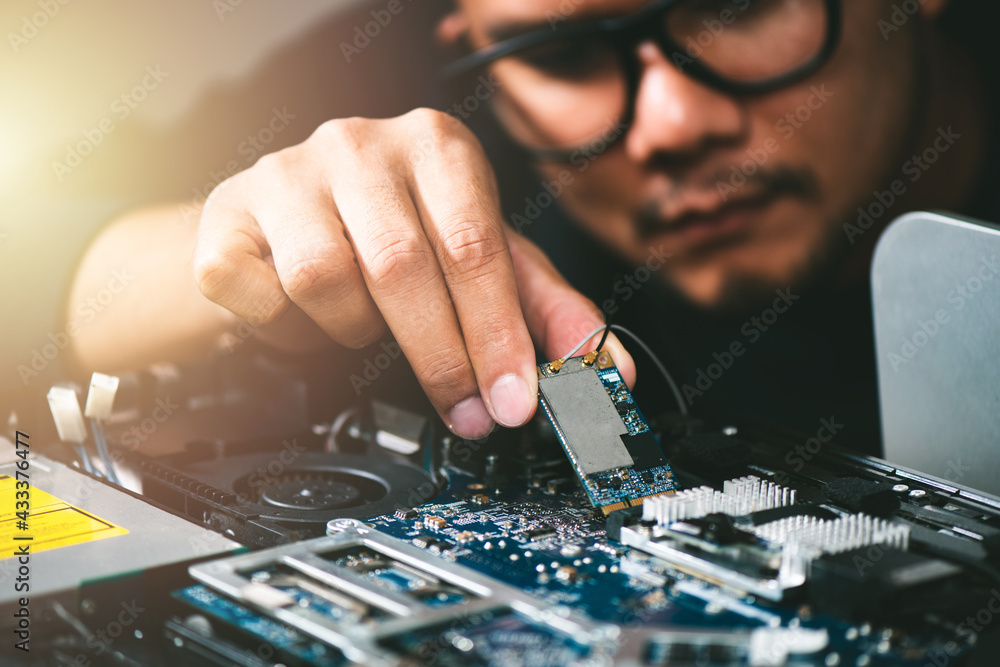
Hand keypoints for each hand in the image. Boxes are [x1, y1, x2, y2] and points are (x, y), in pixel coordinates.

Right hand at [194, 108, 634, 438]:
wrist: (289, 221)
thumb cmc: (399, 236)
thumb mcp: (485, 262)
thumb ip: (546, 309)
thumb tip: (612, 368)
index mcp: (437, 147)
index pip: (474, 246)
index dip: (497, 334)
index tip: (515, 400)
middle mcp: (360, 144)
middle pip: (402, 267)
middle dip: (441, 357)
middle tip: (469, 411)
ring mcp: (285, 173)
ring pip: (324, 281)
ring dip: (353, 330)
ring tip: (365, 324)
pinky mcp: (226, 212)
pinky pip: (255, 292)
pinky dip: (287, 326)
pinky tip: (305, 313)